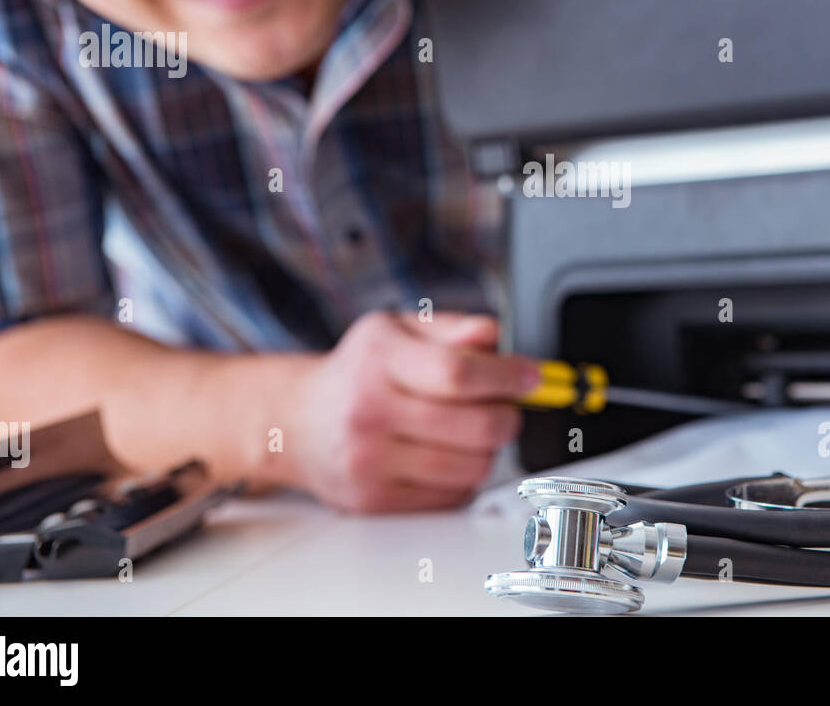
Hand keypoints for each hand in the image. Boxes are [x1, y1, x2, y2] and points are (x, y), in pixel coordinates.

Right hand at [275, 310, 538, 512]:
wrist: (298, 422)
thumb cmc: (358, 372)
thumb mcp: (399, 330)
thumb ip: (452, 328)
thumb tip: (493, 335)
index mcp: (377, 359)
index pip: (459, 373)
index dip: (508, 376)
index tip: (531, 376)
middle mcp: (367, 412)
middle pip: (475, 427)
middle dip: (508, 416)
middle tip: (507, 406)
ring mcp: (368, 462)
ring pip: (472, 467)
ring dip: (489, 449)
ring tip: (473, 430)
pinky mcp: (373, 501)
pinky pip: (452, 496)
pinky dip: (465, 476)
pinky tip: (448, 454)